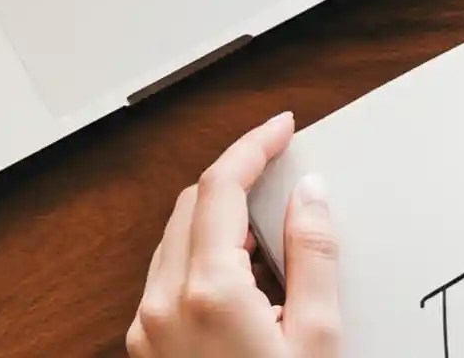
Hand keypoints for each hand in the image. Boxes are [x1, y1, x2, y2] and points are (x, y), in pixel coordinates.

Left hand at [127, 113, 341, 357]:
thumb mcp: (317, 336)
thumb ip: (313, 257)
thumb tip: (311, 194)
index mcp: (210, 293)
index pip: (222, 187)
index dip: (254, 145)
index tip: (281, 128)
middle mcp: (164, 304)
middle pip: (193, 204)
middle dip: (238, 177)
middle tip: (281, 168)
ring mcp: (148, 326)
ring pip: (176, 237)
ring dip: (220, 218)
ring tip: (270, 232)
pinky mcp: (146, 344)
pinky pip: (168, 274)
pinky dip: (204, 255)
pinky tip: (243, 273)